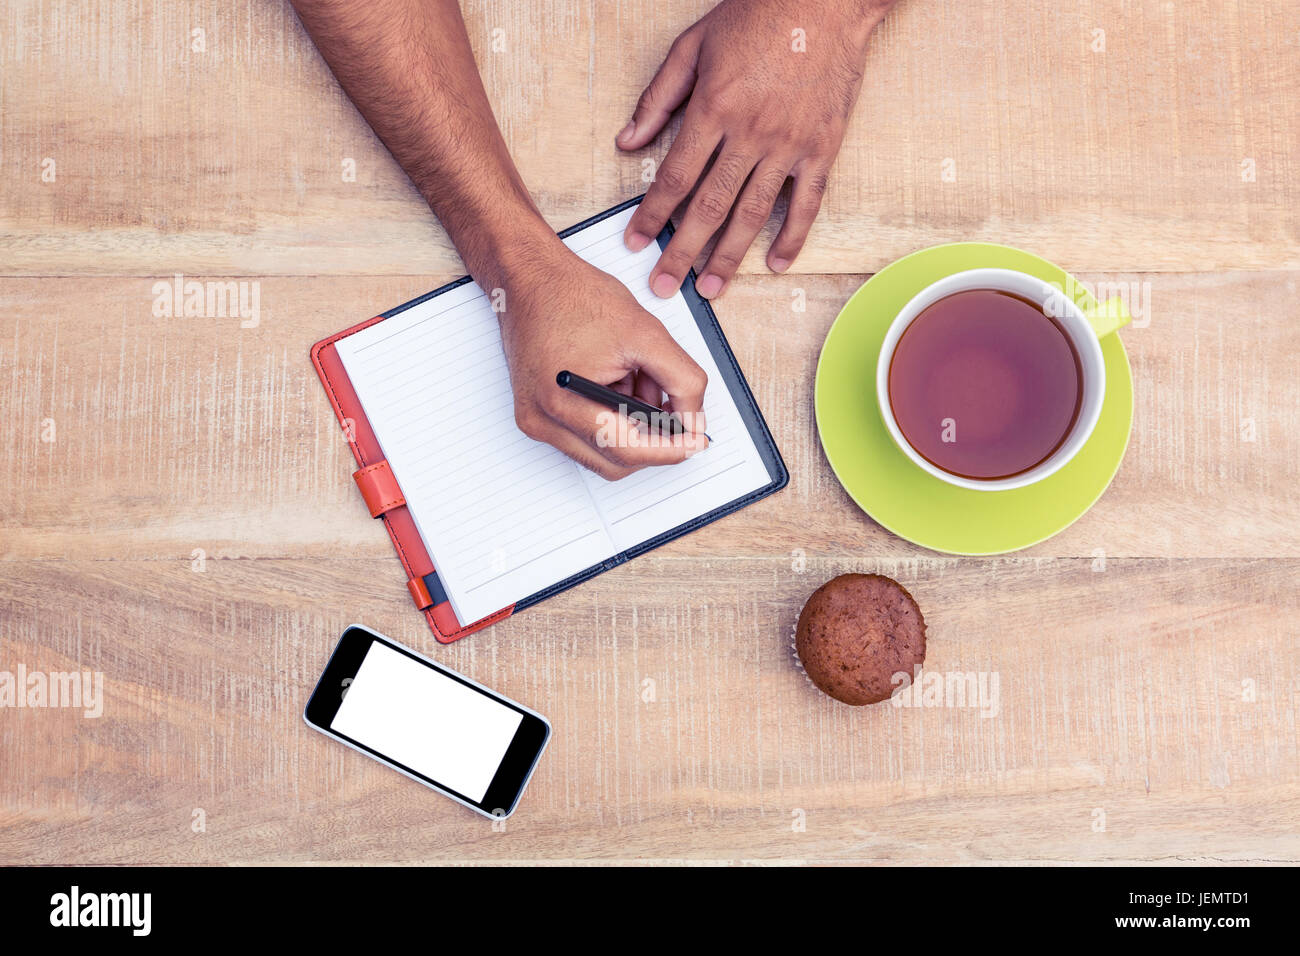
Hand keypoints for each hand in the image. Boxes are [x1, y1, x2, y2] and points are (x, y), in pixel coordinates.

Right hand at [494, 242, 709, 479]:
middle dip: (651, 439)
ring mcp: (536, 421)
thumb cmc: (575, 297)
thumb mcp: (646, 333)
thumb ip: (682, 380)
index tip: (695, 442)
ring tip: (639, 383)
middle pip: (615, 462)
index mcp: (562, 401)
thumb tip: (694, 419)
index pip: (625, 451)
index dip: (669, 451)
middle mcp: (541, 420)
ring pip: (602, 454)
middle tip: (676, 409)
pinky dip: (613, 421)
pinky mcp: (537, 416)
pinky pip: (586, 439)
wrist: (532, 279)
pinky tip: (620, 385)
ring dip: (632, 430)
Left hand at [617, 0, 890, 298]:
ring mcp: (789, 145)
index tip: (636, 242)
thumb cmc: (757, 16)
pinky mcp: (822, 149)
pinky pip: (806, 203)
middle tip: (665, 287)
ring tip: (710, 288)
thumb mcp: (692, 47)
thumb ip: (657, 99)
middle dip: (682, 253)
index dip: (651, 215)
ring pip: (753, 214)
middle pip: (708, 208)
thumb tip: (626, 141)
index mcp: (713, 109)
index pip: (674, 178)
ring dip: (728, 257)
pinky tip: (776, 263)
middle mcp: (749, 134)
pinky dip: (792, 237)